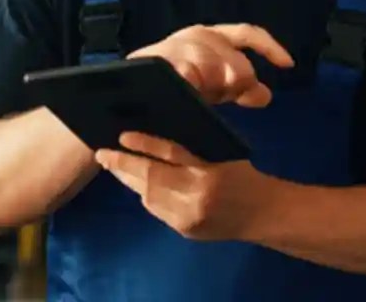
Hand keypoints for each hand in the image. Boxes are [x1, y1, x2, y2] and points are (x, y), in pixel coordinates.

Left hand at [95, 132, 275, 241]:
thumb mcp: (221, 154)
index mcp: (208, 172)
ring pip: (149, 197)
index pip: (170, 154)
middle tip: (102, 153)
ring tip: (114, 166)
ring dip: (130, 181)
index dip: (144, 145)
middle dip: (123, 166)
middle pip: (151, 178)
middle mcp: (196, 196)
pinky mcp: (184, 230)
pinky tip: (138, 185)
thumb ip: (191, 151)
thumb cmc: (243, 176)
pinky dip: (146, 196)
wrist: (263, 214)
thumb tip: (154, 140)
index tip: (122, 136)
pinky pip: (157, 211)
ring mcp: (188, 217)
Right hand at [128, 24, 293, 106]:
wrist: (123, 90)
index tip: (288, 65)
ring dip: (212, 85)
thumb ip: (237, 86)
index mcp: (211, 35)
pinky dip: (191, 85)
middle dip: (235, 81)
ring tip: (201, 95)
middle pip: (235, 59)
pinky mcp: (160, 62)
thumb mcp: (209, 83)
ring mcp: (178, 47)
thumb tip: (266, 95)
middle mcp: (197, 35)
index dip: (270, 47)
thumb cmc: (170, 85)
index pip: (249, 34)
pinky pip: (185, 74)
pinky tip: (192, 94)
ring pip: (214, 68)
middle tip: (222, 94)